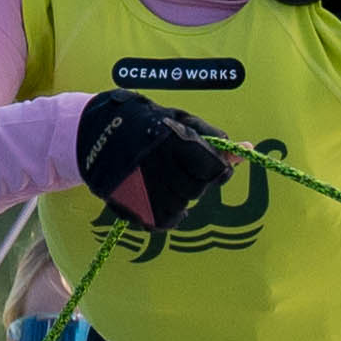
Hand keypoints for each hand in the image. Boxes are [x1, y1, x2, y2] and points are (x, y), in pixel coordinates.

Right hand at [75, 88, 225, 232]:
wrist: (94, 134)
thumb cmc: (145, 123)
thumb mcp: (178, 119)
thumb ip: (212, 136)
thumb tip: (246, 149)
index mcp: (172, 140)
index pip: (213, 168)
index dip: (215, 168)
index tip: (209, 164)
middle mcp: (159, 167)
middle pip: (198, 189)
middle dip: (194, 180)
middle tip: (176, 166)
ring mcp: (145, 191)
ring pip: (183, 206)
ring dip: (180, 195)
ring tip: (161, 177)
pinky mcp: (135, 210)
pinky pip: (166, 221)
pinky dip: (167, 212)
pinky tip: (156, 195)